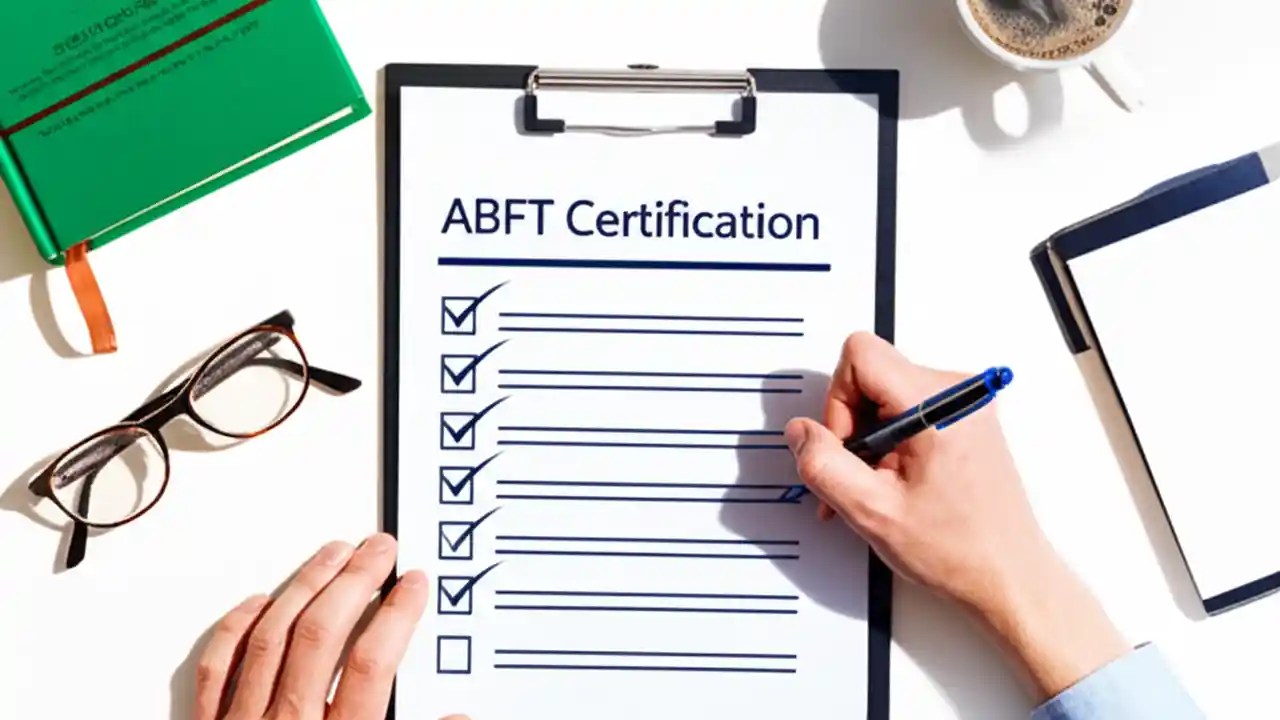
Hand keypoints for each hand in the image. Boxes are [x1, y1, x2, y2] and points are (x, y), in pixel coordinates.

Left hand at [193, 533, 470, 719]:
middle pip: (320, 635)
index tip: (413, 585)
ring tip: (332, 555)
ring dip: (304, 586)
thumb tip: (460, 719)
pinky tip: (260, 601)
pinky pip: (216, 668)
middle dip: (354, 581)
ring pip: (269, 636)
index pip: (369, 663)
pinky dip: (238, 627)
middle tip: (379, 550)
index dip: (395, 614)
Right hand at [784, 333, 1129, 700]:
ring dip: (869, 439)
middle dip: (851, 425)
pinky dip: (890, 442)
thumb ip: (824, 465)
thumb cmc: (959, 550)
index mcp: (938, 405)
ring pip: (886, 394)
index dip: (838, 399)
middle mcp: (958, 393)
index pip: (861, 355)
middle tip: (860, 475)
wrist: (1008, 576)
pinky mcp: (966, 419)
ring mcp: (966, 404)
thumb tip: (801, 433)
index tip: (846, 445)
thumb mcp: (872, 511)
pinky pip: (908, 410)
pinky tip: (896, 481)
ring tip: (880, 486)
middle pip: (872, 374)